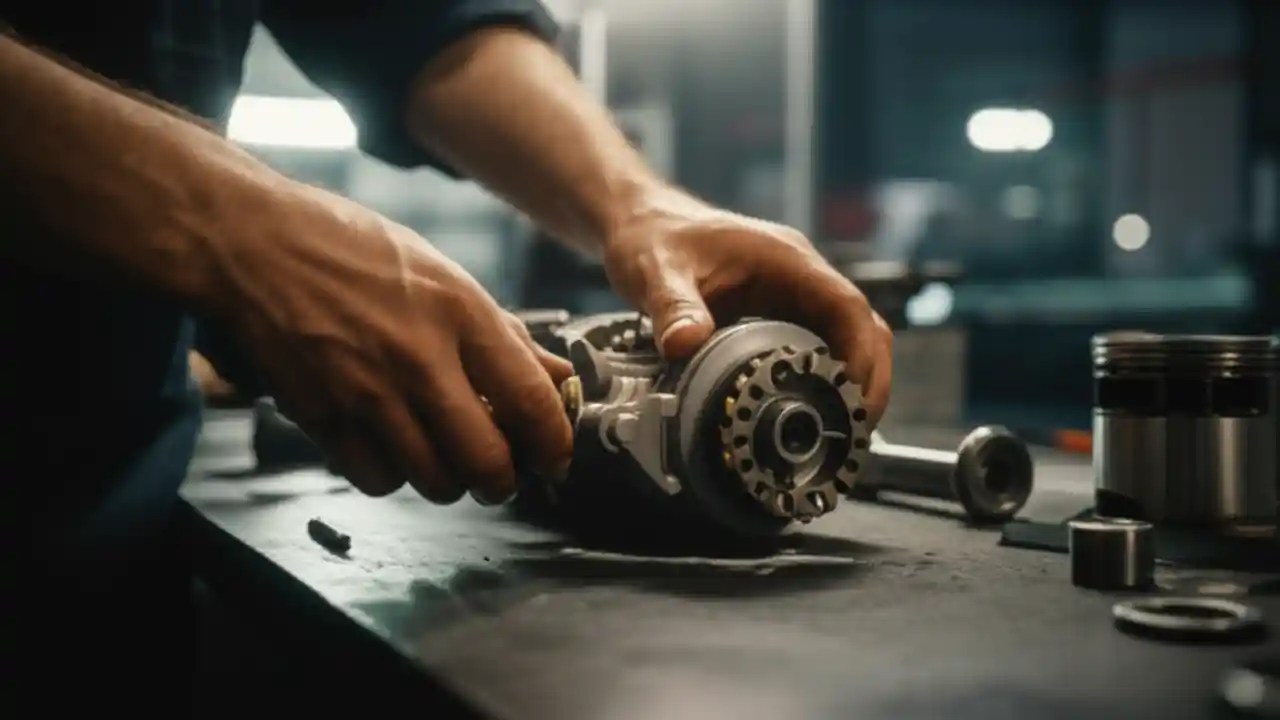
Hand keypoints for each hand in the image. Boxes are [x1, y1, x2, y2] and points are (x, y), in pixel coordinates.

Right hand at [212, 184, 572, 502]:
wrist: (250, 242)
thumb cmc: (347, 246)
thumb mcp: (441, 271)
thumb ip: (502, 331)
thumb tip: (555, 374)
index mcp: (459, 311)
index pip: (531, 400)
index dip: (553, 443)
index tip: (554, 456)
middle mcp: (419, 357)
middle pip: (486, 461)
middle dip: (503, 480)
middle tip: (501, 472)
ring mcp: (368, 392)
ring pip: (435, 481)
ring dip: (450, 481)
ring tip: (445, 457)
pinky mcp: (323, 417)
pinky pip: (378, 479)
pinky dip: (393, 476)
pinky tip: (392, 447)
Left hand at [603, 186, 892, 424]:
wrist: (642, 223)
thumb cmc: (655, 235)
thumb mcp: (657, 270)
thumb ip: (673, 307)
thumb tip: (684, 344)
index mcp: (787, 260)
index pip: (846, 305)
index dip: (860, 353)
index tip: (853, 397)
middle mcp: (800, 278)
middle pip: (861, 328)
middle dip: (867, 380)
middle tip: (853, 431)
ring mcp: (793, 298)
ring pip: (844, 341)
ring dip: (849, 385)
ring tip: (837, 434)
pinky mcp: (778, 316)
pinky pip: (816, 350)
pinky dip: (821, 383)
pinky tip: (807, 416)